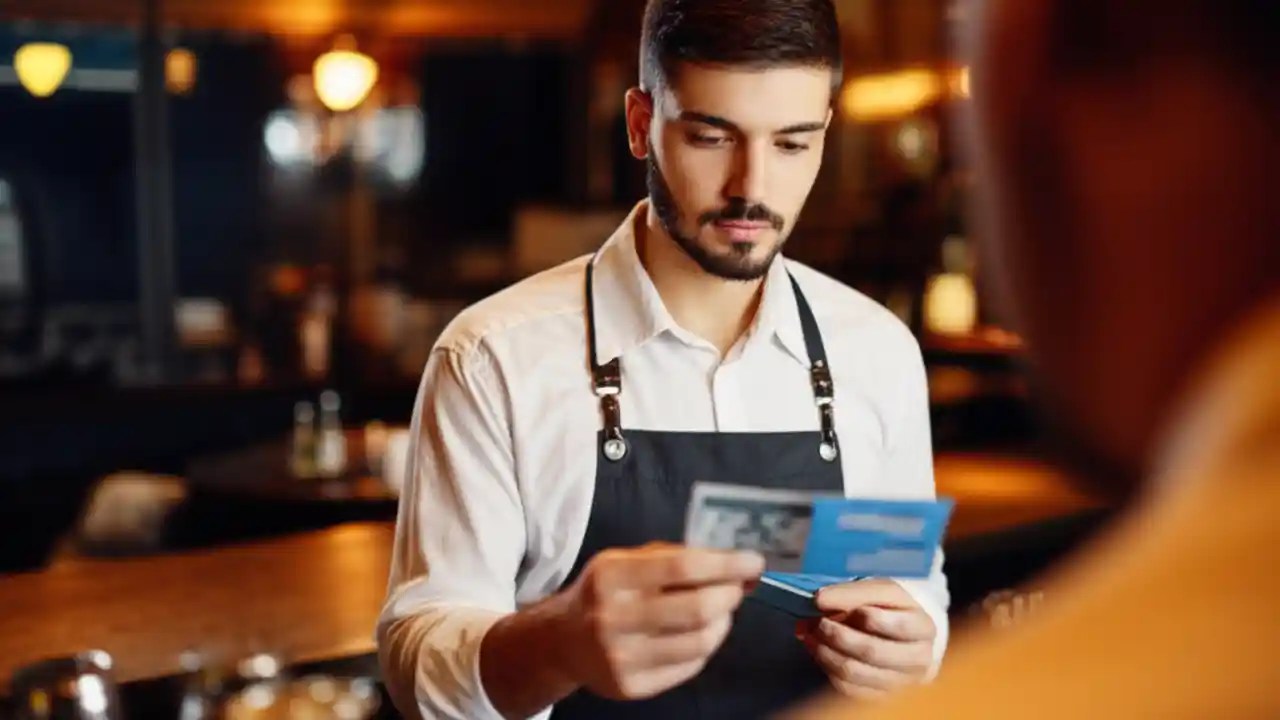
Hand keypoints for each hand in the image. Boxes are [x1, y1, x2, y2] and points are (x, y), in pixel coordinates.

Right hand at [558, 543, 763, 700]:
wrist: (564, 641)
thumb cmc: (606, 592)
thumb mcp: (626, 560)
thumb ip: (674, 556)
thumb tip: (735, 563)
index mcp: (611, 575)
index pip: (683, 567)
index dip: (727, 564)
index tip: (753, 562)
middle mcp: (612, 617)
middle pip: (697, 608)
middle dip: (730, 594)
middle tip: (738, 587)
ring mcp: (621, 657)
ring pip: (700, 641)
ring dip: (723, 622)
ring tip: (720, 610)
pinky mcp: (631, 687)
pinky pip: (690, 666)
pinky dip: (706, 646)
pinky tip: (700, 633)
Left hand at [797, 580, 935, 701]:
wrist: (903, 637)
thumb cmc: (890, 609)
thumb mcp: (878, 591)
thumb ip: (851, 593)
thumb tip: (820, 599)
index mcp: (923, 627)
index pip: (892, 624)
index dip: (859, 612)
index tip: (833, 602)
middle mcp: (918, 660)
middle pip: (871, 651)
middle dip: (837, 635)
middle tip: (818, 622)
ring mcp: (901, 683)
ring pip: (856, 672)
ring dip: (826, 652)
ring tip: (812, 636)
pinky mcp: (881, 696)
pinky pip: (848, 688)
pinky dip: (827, 668)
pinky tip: (820, 652)